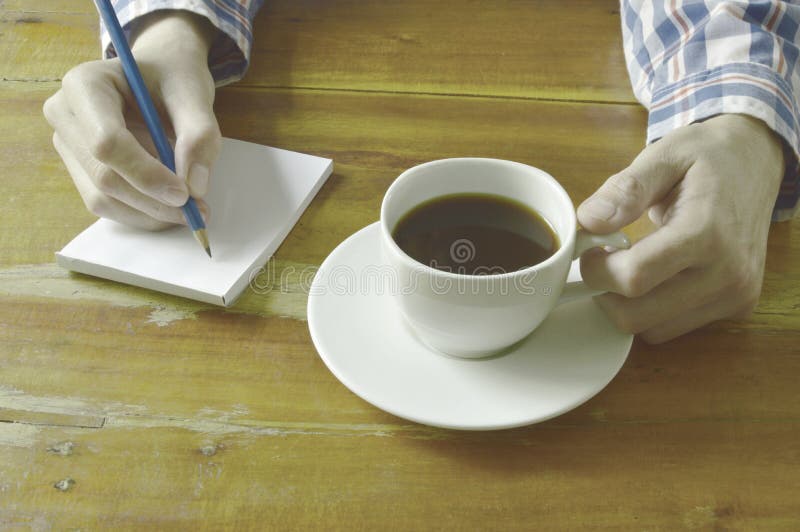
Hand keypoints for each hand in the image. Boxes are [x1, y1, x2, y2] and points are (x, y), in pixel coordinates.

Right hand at [43, 10, 220, 229]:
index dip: (147, 174)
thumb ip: (200, 135)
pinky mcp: (81, 169)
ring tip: (192, 211)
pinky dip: (143, 214)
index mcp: (84, 84)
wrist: (161, 73)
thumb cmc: (174, 76)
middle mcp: (65, 115)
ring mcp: (69, 145)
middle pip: (104, 177)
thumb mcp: (195, 93)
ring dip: (150, 214)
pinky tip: (171, 207)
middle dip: (153, 201)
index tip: (185, 193)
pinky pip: (107, 205)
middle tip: (197, 211)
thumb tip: (195, 187)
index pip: (107, 142)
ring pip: (103, 199)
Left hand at [577, 114, 784, 342]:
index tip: (590, 250)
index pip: (634, 277)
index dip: (597, 270)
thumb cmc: (707, 157)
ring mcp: (736, 295)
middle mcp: (727, 273)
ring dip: (628, 306)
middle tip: (604, 263)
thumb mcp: (663, 156)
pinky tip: (655, 277)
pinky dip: (652, 312)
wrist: (757, 164)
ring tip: (630, 266)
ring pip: (653, 330)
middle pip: (637, 316)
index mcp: (706, 232)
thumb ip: (625, 189)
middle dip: (605, 294)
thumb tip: (589, 221)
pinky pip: (675, 328)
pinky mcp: (737, 307)